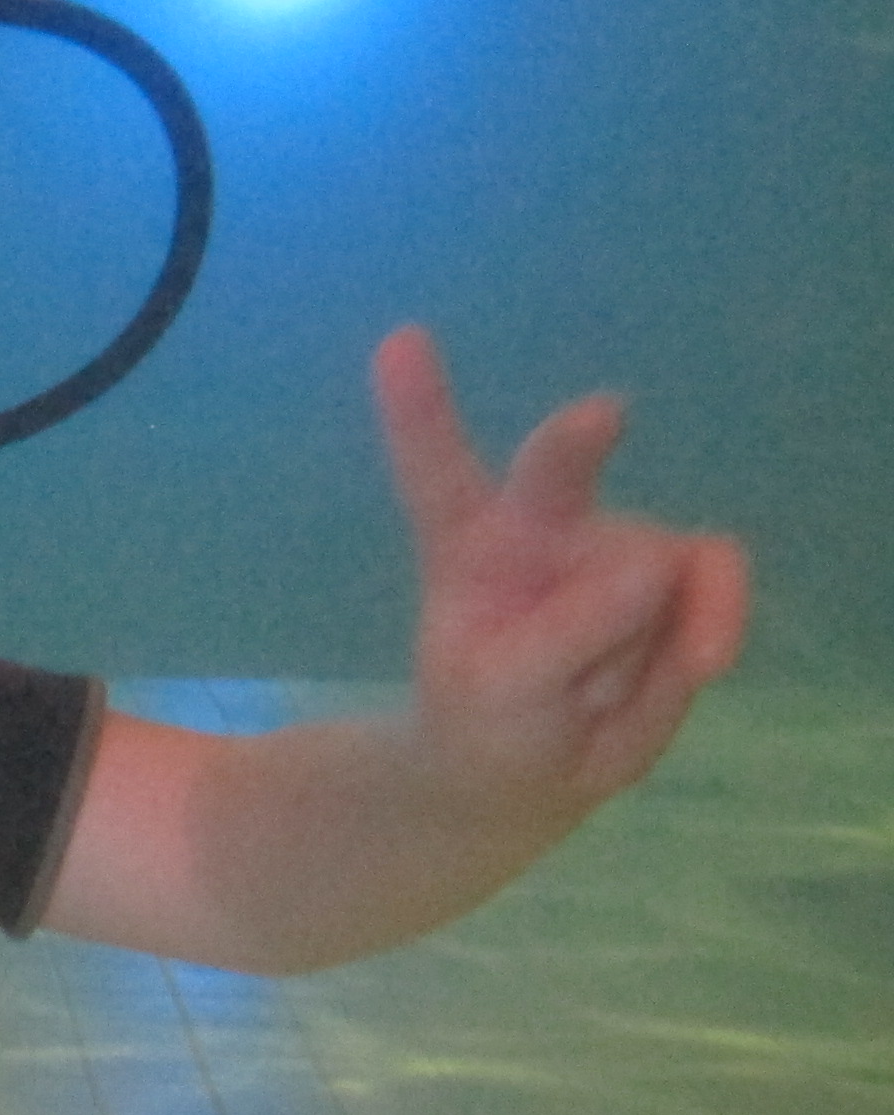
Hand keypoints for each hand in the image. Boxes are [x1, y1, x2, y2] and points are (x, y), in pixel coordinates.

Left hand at [374, 323, 750, 815]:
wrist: (538, 773)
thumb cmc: (490, 723)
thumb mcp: (501, 696)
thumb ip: (564, 635)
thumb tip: (655, 563)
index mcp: (467, 548)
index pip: (438, 475)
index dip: (421, 413)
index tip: (400, 341)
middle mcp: (542, 528)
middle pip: (558, 470)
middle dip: (576, 442)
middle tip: (601, 417)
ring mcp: (616, 548)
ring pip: (650, 573)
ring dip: (635, 644)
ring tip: (595, 691)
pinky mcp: (682, 573)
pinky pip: (714, 578)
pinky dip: (714, 622)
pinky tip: (699, 663)